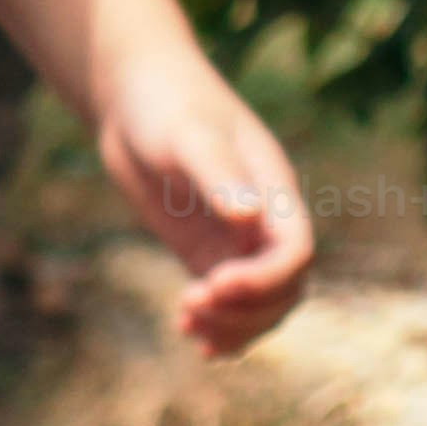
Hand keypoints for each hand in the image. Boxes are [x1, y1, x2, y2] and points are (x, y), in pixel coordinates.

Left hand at [96, 42, 315, 355]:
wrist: (133, 97)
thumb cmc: (166, 103)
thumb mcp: (188, 134)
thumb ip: (218, 174)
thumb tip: (249, 218)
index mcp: (275, 193)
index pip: (293, 254)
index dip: (264, 279)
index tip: (215, 284)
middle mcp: (264, 223)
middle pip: (283, 291)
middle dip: (246, 310)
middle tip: (193, 302)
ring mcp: (236, 241)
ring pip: (258, 305)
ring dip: (231, 324)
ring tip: (187, 323)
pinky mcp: (207, 252)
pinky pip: (226, 301)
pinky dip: (214, 322)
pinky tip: (186, 329)